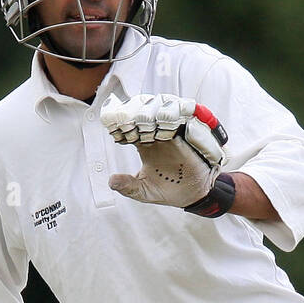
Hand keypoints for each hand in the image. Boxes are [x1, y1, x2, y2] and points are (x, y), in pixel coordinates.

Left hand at [101, 94, 226, 206]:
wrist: (192, 195)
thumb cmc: (167, 190)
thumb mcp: (143, 190)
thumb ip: (127, 185)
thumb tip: (111, 181)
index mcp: (144, 144)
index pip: (129, 126)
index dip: (120, 125)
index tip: (114, 130)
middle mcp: (157, 134)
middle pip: (143, 111)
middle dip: (134, 113)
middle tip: (127, 120)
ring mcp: (173, 131)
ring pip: (160, 108)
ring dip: (151, 111)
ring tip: (144, 121)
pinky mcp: (188, 133)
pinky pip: (181, 116)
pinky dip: (173, 114)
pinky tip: (163, 123)